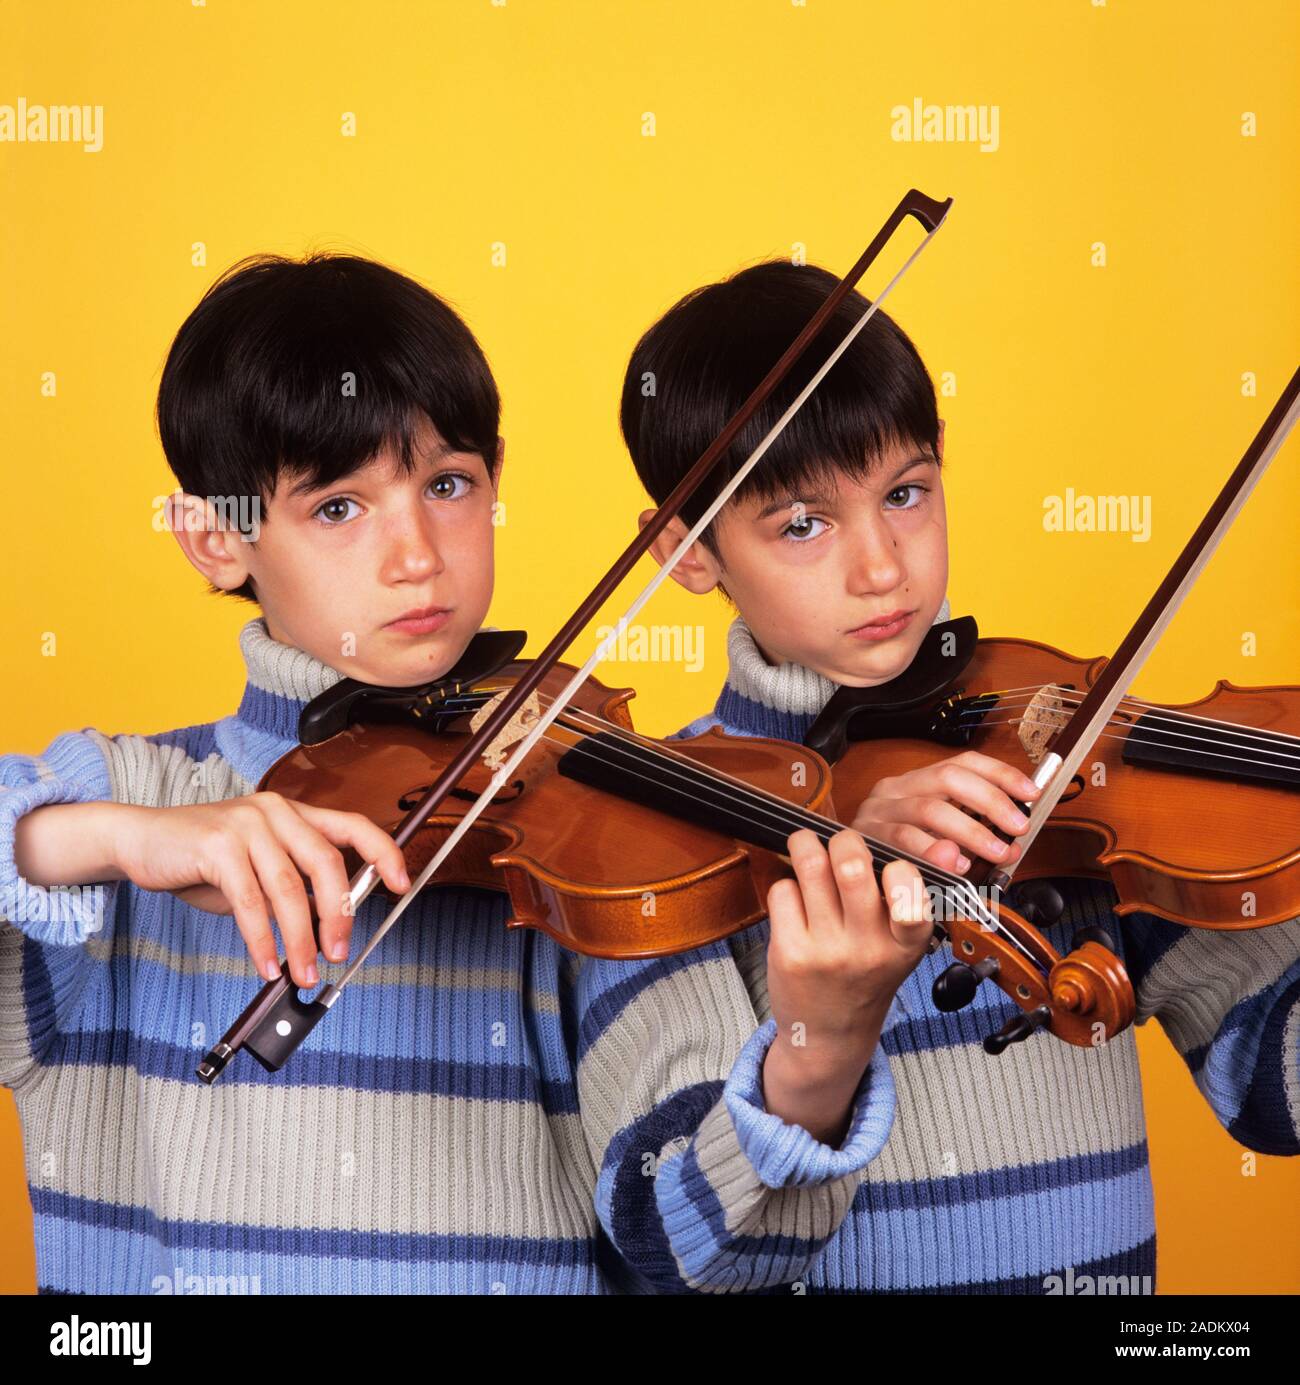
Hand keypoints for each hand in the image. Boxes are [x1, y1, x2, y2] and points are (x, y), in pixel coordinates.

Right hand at [111, 793, 410, 986]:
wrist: (141, 840)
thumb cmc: (203, 858)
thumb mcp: (258, 869)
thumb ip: (293, 888)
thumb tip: (330, 926)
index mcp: (294, 813)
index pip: (353, 825)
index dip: (383, 853)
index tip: (401, 884)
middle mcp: (276, 812)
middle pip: (327, 863)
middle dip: (338, 914)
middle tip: (337, 953)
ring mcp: (247, 825)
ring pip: (289, 890)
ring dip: (299, 940)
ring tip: (302, 973)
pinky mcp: (217, 845)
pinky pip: (250, 903)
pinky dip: (261, 941)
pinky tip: (267, 964)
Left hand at [762, 828, 930, 1142]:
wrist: (828, 1034)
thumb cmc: (866, 976)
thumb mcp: (900, 947)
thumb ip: (909, 899)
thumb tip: (944, 844)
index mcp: (905, 943)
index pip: (911, 895)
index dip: (899, 869)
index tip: (888, 867)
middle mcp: (867, 948)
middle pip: (851, 865)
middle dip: (844, 841)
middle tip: (840, 844)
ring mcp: (826, 950)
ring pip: (811, 867)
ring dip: (806, 845)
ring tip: (807, 846)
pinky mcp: (790, 951)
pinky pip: (783, 890)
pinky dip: (787, 885)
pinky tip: (795, 899)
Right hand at [849, 750, 1040, 875]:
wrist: (851, 889)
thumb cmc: (901, 862)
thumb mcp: (938, 839)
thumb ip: (971, 831)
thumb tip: (1014, 834)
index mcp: (915, 783)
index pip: (962, 763)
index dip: (1000, 774)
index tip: (1031, 791)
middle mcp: (894, 790)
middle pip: (948, 778)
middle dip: (990, 801)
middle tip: (1017, 827)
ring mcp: (877, 813)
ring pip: (929, 809)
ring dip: (970, 832)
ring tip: (995, 852)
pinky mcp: (866, 839)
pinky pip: (904, 841)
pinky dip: (935, 852)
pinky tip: (956, 865)